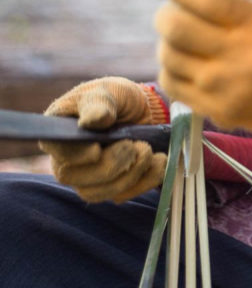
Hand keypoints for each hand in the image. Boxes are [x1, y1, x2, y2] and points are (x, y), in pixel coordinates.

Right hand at [41, 77, 167, 202]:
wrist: (140, 111)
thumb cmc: (116, 98)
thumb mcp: (109, 91)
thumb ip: (100, 104)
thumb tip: (94, 119)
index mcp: (60, 132)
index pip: (56, 150)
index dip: (75, 155)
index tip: (97, 149)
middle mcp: (66, 160)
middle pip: (75, 178)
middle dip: (110, 164)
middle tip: (135, 144)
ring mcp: (86, 179)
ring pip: (98, 193)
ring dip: (129, 174)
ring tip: (148, 150)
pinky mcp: (108, 189)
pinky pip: (122, 196)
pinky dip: (144, 180)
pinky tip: (159, 162)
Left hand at [148, 0, 251, 145]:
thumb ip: (228, 4)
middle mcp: (238, 58)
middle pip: (174, 26)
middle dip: (167, 12)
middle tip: (177, 12)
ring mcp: (222, 88)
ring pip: (167, 54)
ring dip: (171, 42)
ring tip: (191, 42)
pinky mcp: (212, 110)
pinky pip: (169, 81)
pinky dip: (173, 68)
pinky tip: (192, 65)